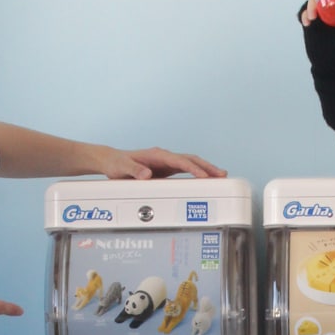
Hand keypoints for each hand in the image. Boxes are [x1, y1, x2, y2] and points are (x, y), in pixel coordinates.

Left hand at [96, 147, 226, 179]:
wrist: (112, 161)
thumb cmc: (116, 164)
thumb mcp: (122, 168)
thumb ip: (134, 171)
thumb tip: (147, 175)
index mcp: (156, 155)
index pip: (180, 161)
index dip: (193, 168)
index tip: (204, 176)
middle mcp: (164, 157)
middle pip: (191, 159)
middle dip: (207, 166)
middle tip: (222, 174)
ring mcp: (166, 162)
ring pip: (191, 163)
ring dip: (206, 169)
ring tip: (221, 176)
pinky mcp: (166, 169)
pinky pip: (186, 169)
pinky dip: (197, 173)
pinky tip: (206, 179)